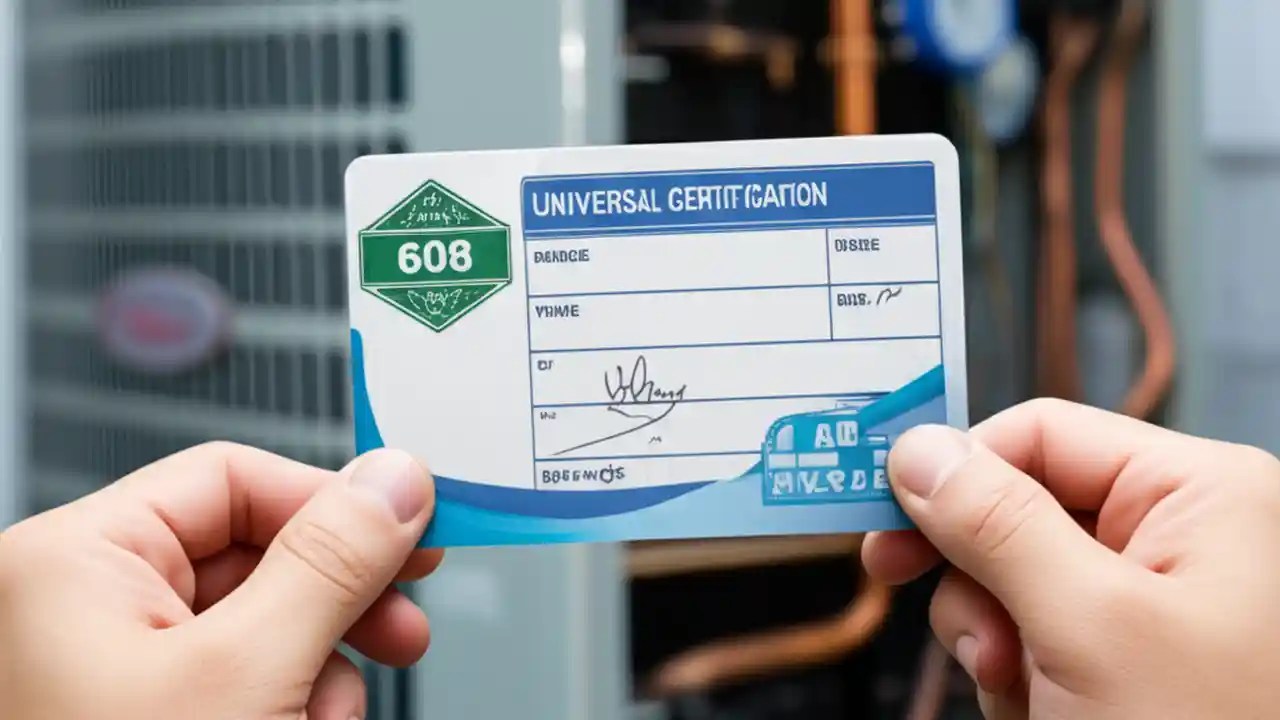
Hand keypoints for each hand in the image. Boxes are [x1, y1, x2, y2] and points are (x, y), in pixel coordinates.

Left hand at [0, 443, 441, 719]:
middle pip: (252, 550)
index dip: (331, 502)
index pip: (231, 478)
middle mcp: (84, 606)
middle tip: (404, 623)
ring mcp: (114, 668)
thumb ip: (329, 563)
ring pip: (260, 620)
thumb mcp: (248, 675)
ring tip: (329, 718)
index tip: (412, 529)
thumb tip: (394, 479)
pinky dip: (292, 704)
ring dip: (320, 667)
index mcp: (74, 564)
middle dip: (336, 599)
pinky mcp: (146, 714)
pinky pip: (244, 677)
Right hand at [864, 399, 1279, 719]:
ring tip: (1023, 690)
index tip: (882, 517)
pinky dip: (1017, 675)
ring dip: (993, 636)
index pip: (1040, 435)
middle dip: (978, 576)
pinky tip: (1043, 712)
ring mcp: (1153, 602)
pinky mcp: (1126, 658)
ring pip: (1015, 578)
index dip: (955, 471)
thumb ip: (996, 524)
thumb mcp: (1087, 626)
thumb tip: (917, 449)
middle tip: (926, 606)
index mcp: (1199, 494)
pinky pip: (1033, 635)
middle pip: (1019, 507)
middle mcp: (1180, 535)